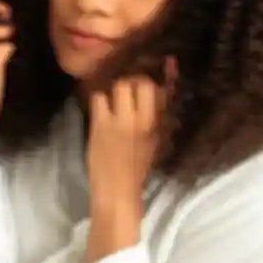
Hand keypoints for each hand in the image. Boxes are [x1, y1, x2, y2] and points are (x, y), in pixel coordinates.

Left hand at [84, 59, 174, 262]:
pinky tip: (98, 110)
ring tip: (111, 99)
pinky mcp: (101, 127)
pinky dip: (97, 99)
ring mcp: (121, 122)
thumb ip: (159, 117)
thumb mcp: (155, 141)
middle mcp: (144, 119)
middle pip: (141, 81)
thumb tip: (163, 90)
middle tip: (125, 89)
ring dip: (113, 88)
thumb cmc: (136, 169)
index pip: (165, 89)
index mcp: (160, 125)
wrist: (118, 192)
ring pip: (120, 85)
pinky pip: (98, 98)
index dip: (162, 74)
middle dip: (133, 80)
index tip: (157, 69)